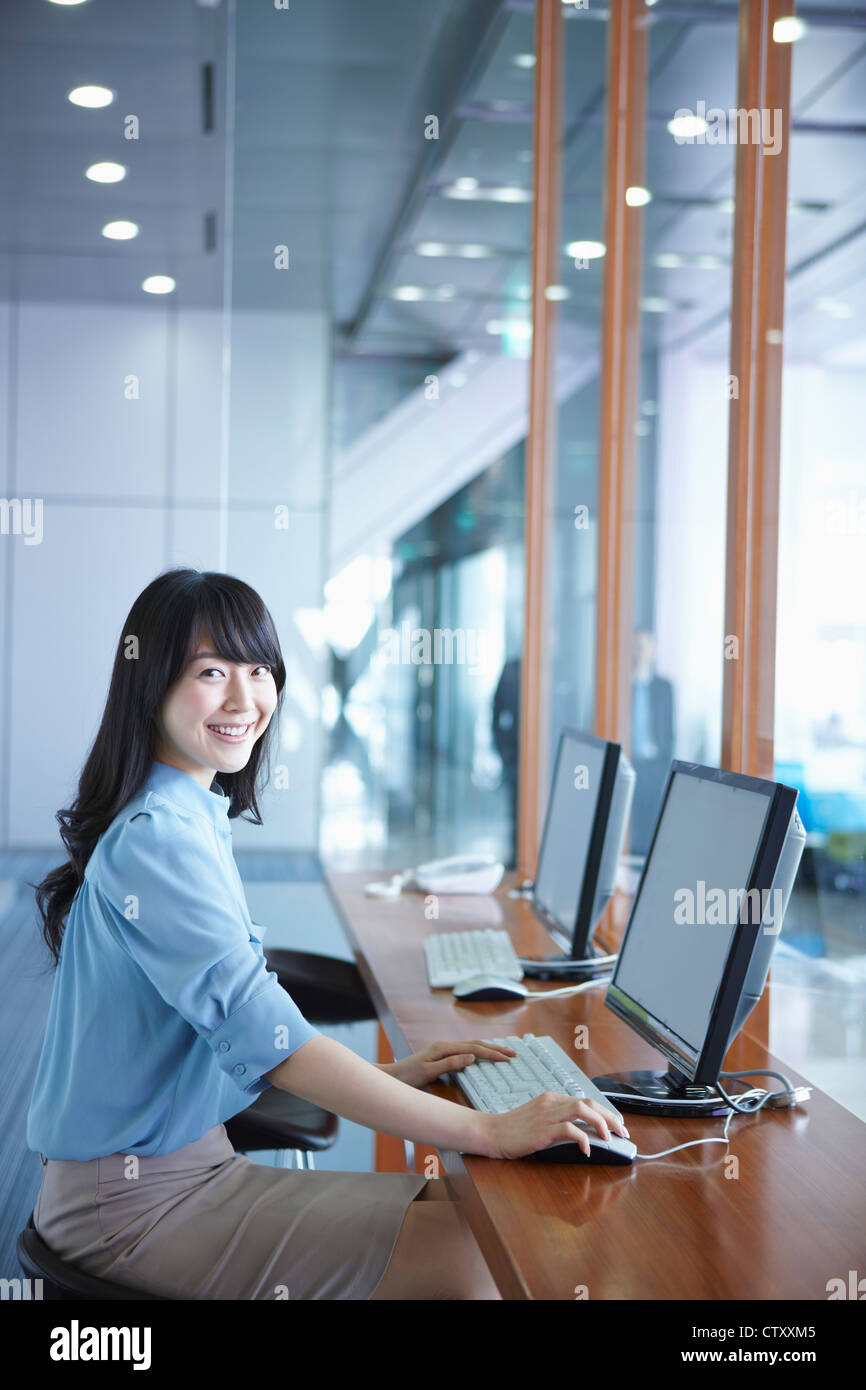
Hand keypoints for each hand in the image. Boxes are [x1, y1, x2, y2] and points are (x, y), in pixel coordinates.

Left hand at [381, 1039, 516, 1089]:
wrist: (392, 1077)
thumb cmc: (408, 1077)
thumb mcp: (429, 1071)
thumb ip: (450, 1064)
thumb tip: (472, 1056)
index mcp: (445, 1048)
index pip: (474, 1049)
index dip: (492, 1053)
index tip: (507, 1058)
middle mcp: (446, 1045)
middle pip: (476, 1044)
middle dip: (495, 1048)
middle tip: (513, 1053)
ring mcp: (444, 1049)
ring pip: (472, 1046)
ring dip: (489, 1049)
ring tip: (504, 1052)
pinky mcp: (442, 1055)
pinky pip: (466, 1050)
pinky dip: (479, 1051)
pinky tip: (483, 1055)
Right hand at [480, 1093, 629, 1159]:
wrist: (490, 1132)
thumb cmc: (513, 1130)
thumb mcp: (538, 1118)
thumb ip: (556, 1120)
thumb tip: (582, 1132)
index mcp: (552, 1098)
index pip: (585, 1100)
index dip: (605, 1112)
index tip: (617, 1125)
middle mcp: (551, 1102)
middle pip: (589, 1103)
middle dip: (610, 1117)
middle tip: (622, 1132)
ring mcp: (546, 1115)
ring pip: (582, 1110)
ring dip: (601, 1123)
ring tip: (610, 1138)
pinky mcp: (541, 1130)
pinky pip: (568, 1129)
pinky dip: (582, 1138)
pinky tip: (587, 1149)